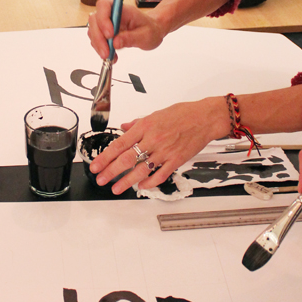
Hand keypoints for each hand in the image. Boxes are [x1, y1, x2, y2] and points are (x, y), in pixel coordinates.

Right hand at [87, 0, 166, 59]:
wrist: (152, 32)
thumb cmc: (150, 29)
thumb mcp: (146, 35)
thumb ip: (131, 38)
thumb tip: (116, 43)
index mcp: (123, 9)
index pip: (104, 5)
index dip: (103, 19)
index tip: (110, 34)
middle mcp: (112, 13)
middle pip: (95, 20)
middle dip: (98, 37)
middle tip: (106, 52)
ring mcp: (106, 22)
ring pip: (93, 31)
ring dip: (98, 45)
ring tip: (110, 56)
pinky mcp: (104, 32)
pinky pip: (96, 39)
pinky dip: (100, 49)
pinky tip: (111, 55)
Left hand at [89, 97, 227, 193]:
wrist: (205, 118)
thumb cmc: (183, 114)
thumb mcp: (156, 114)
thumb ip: (138, 123)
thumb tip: (124, 127)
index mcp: (145, 126)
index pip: (120, 144)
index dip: (105, 156)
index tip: (96, 165)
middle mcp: (153, 140)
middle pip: (127, 159)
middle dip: (111, 171)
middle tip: (100, 179)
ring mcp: (164, 152)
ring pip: (141, 170)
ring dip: (126, 181)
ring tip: (116, 188)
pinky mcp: (176, 160)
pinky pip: (159, 175)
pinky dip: (149, 183)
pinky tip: (141, 186)